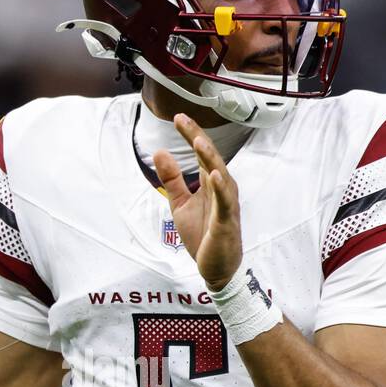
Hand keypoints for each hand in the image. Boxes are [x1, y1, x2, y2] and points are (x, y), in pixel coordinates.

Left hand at [152, 114, 241, 290]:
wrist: (216, 268)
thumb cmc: (203, 235)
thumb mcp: (180, 204)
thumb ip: (172, 179)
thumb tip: (159, 152)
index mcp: (211, 184)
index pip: (201, 154)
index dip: (191, 135)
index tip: (177, 117)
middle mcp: (222, 189)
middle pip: (211, 158)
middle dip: (197, 138)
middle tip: (182, 120)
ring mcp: (226, 205)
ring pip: (220, 175)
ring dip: (210, 158)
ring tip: (198, 141)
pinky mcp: (227, 222)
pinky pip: (225, 202)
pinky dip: (220, 188)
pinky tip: (213, 175)